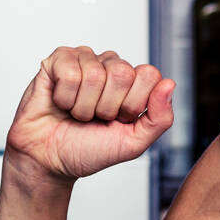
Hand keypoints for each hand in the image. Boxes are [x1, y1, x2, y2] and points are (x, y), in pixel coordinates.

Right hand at [5, 45, 175, 185]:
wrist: (50, 159)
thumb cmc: (89, 149)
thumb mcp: (134, 143)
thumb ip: (160, 118)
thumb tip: (169, 84)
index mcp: (133, 84)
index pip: (149, 74)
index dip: (134, 104)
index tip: (121, 120)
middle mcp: (110, 67)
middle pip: (122, 72)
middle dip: (108, 107)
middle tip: (97, 118)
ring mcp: (84, 61)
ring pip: (94, 74)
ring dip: (84, 106)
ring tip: (78, 114)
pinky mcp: (57, 61)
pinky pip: (69, 73)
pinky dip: (65, 98)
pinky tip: (62, 103)